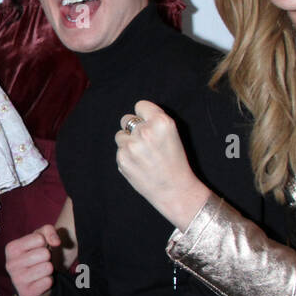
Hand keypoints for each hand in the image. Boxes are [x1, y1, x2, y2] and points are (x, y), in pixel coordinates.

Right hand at [4, 225, 60, 295]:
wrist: (32, 283)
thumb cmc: (36, 256)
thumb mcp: (40, 238)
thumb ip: (48, 231)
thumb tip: (56, 242)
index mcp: (11, 248)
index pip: (39, 239)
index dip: (45, 243)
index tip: (39, 249)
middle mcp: (10, 264)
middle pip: (44, 253)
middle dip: (48, 257)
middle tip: (41, 262)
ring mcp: (16, 280)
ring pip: (47, 268)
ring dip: (49, 269)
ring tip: (41, 271)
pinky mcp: (25, 293)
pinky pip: (48, 282)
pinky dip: (49, 281)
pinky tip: (41, 281)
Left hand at [114, 100, 211, 229]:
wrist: (174, 189)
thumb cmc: (175, 161)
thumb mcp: (173, 133)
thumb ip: (154, 121)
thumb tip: (135, 115)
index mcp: (161, 122)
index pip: (140, 106)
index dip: (144, 116)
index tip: (148, 125)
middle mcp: (145, 131)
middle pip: (126, 119)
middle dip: (133, 128)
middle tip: (145, 142)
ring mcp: (131, 145)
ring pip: (120, 135)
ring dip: (128, 142)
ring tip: (143, 155)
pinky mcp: (122, 159)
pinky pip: (119, 151)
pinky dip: (126, 157)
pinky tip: (139, 165)